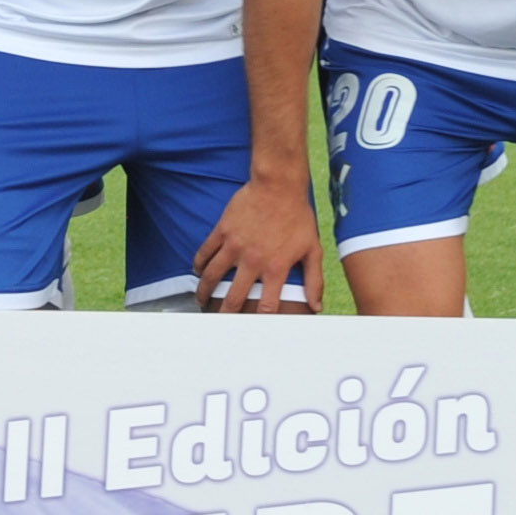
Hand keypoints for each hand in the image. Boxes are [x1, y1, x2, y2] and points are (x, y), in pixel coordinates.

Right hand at [192, 172, 320, 313]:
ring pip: (211, 277)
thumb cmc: (298, 216)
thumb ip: (314, 280)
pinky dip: (199, 265)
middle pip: (232, 298)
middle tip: (219, 323)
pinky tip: (199, 272)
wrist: (278, 185)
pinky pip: (205, 253)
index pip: (265, 306)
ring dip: (204, 293)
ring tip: (202, 302)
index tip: (252, 329)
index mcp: (275, 268)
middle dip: (224, 315)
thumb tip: (316, 306)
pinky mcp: (222, 231)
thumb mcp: (312, 249)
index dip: (258, 321)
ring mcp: (234, 246)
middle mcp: (252, 261)